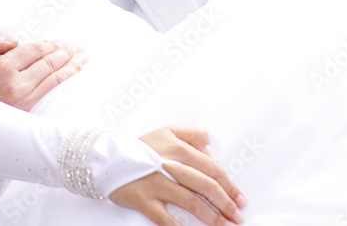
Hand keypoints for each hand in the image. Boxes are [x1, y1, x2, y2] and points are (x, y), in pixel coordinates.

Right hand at [0, 29, 87, 110]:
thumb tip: (16, 43)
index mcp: (2, 68)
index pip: (34, 50)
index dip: (49, 44)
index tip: (59, 42)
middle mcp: (16, 84)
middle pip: (48, 62)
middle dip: (66, 52)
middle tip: (78, 47)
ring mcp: (24, 100)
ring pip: (54, 77)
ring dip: (72, 65)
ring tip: (83, 57)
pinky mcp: (29, 111)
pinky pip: (51, 91)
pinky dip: (65, 80)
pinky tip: (74, 73)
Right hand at [110, 127, 245, 225]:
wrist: (106, 157)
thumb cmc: (140, 146)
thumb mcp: (167, 131)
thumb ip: (193, 135)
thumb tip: (212, 152)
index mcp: (177, 148)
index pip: (211, 167)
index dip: (229, 184)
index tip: (239, 198)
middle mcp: (168, 165)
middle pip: (205, 186)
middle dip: (226, 202)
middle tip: (238, 215)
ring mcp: (155, 183)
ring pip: (190, 202)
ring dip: (211, 217)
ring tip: (225, 225)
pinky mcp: (143, 200)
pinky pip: (165, 218)